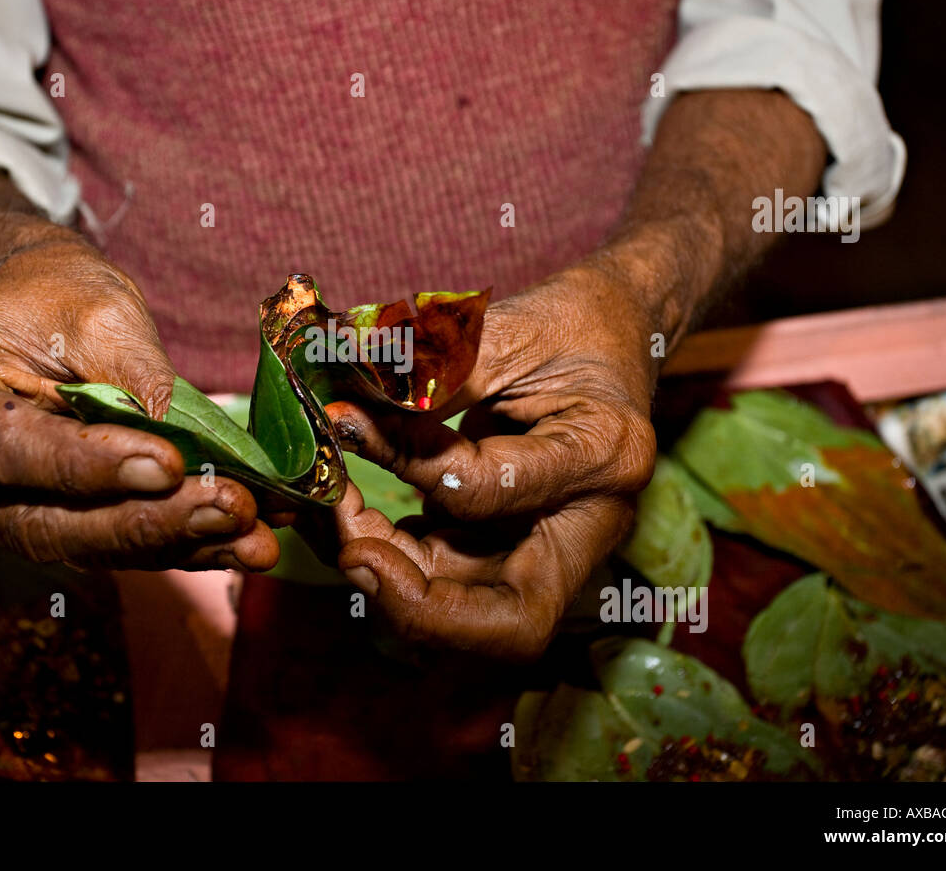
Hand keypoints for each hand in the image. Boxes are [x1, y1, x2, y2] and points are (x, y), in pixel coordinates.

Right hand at [0, 238, 279, 570]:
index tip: (165, 462)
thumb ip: (130, 372)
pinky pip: (112, 547)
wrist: (38, 312)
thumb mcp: (91, 307)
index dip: (84, 465)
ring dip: (177, 543)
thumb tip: (182, 438)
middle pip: (45, 520)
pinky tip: (241, 544)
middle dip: (147, 519)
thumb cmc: (51, 296)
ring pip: (85, 545)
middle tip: (229, 506)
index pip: (3, 447)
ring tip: (252, 537)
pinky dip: (181, 546)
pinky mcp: (46, 528)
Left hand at [318, 261, 658, 660]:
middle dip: (411, 599)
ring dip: (390, 582)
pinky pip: (454, 585)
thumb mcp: (501, 330)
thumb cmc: (567, 323)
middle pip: (508, 620)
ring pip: (470, 615)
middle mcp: (591, 524)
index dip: (404, 463)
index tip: (345, 420)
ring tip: (335, 515)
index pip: (485, 493)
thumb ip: (427, 376)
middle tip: (345, 543)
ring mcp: (556, 548)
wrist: (610, 333)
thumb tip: (340, 411)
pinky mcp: (520, 551)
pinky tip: (357, 517)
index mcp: (605, 455)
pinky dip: (397, 564)